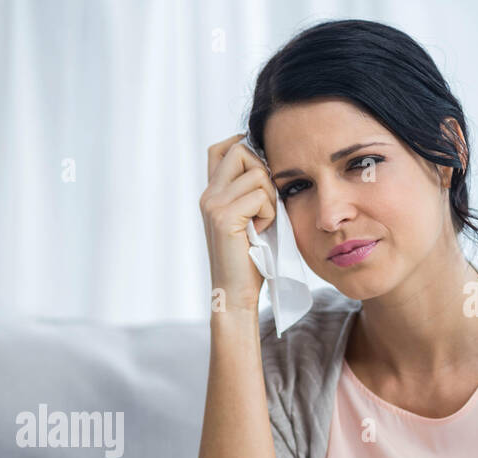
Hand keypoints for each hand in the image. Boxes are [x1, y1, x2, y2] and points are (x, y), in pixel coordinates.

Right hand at [201, 132, 279, 315]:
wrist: (235, 291)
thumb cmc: (249, 258)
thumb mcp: (249, 217)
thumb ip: (250, 191)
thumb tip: (270, 163)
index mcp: (212, 193)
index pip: (222, 148)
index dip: (242, 145)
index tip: (260, 168)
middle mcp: (208, 195)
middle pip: (241, 150)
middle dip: (263, 172)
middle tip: (264, 204)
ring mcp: (213, 204)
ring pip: (257, 174)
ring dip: (269, 199)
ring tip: (261, 222)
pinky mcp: (224, 217)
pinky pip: (260, 197)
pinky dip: (268, 214)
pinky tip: (259, 232)